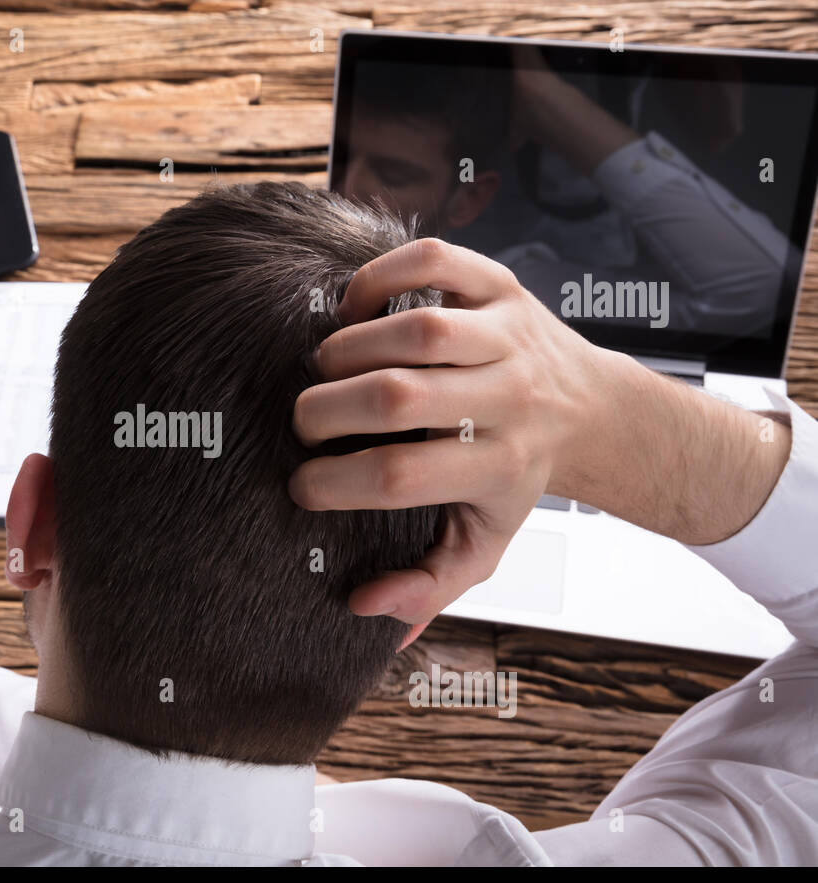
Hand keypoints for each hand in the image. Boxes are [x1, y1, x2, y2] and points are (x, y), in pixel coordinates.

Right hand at [289, 238, 626, 630]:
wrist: (591, 409)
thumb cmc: (517, 476)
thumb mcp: (484, 543)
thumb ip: (429, 585)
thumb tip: (367, 609)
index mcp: (499, 468)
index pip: (398, 478)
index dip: (333, 484)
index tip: (303, 488)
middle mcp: (509, 398)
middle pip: (398, 398)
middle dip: (325, 411)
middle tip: (303, 424)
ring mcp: (508, 335)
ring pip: (413, 330)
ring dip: (346, 349)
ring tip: (324, 369)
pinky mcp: (502, 286)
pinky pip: (435, 263)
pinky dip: (382, 276)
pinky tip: (355, 307)